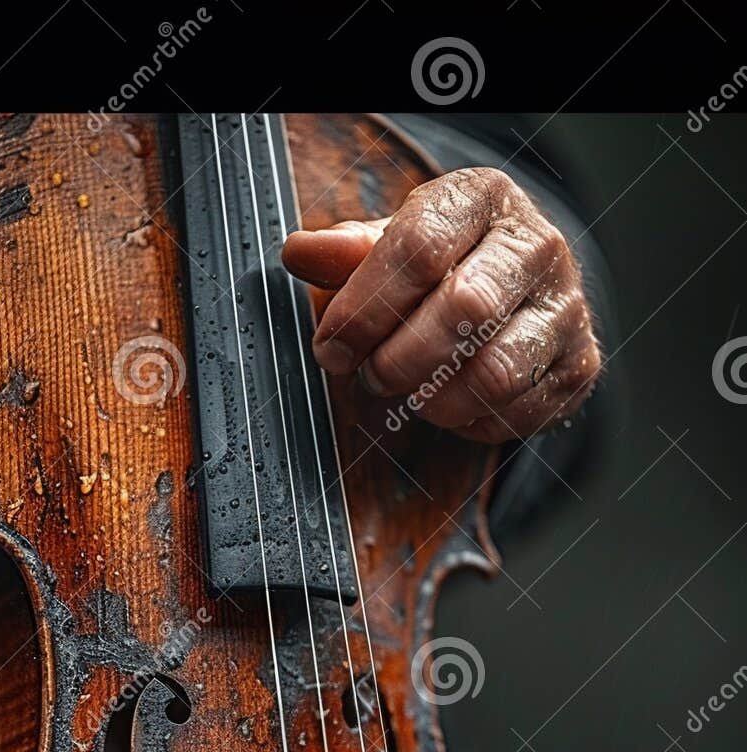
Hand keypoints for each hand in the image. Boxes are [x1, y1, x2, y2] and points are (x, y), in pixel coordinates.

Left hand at [281, 167, 600, 442]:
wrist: (523, 287)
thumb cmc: (448, 263)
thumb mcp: (395, 244)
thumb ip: (348, 253)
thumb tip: (300, 253)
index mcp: (484, 198)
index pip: (420, 248)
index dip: (364, 308)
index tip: (331, 347)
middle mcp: (537, 245)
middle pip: (464, 309)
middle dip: (400, 358)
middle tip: (371, 376)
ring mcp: (566, 307)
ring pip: (495, 372)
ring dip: (434, 399)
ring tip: (409, 395)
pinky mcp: (580, 365)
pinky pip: (517, 413)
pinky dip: (471, 423)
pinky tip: (451, 407)